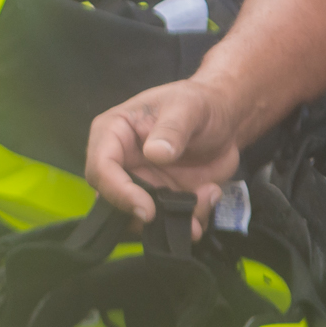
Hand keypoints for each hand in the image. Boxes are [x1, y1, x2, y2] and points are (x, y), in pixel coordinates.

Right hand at [86, 78, 244, 242]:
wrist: (225, 119)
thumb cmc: (198, 103)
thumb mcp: (188, 107)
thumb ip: (172, 128)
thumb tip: (154, 154)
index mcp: (114, 133)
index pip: (100, 168)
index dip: (118, 192)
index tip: (148, 209)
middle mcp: (121, 163)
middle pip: (115, 203)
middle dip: (149, 215)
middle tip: (185, 210)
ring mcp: (142, 184)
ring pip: (142, 220)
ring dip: (176, 219)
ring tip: (208, 194)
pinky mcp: (163, 200)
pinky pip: (168, 223)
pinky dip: (191, 219)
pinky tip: (211, 195)